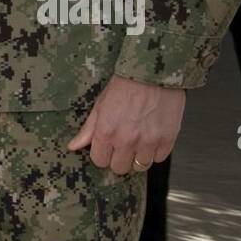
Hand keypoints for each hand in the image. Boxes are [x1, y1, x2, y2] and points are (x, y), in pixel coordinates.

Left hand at [67, 75, 185, 174]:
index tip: (107, 147)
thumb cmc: (125, 84)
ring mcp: (148, 142)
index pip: (99, 161)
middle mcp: (126, 140)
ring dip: (138, 156)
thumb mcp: (100, 103)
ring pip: (140, 166)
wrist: (152, 72)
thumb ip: (88, 129)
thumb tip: (73, 146)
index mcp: (106, 132)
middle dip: (119, 158)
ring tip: (139, 139)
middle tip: (123, 144)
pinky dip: (155, 151)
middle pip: (119, 168)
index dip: (102, 154)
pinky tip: (152, 136)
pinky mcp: (167, 140)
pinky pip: (159, 158)